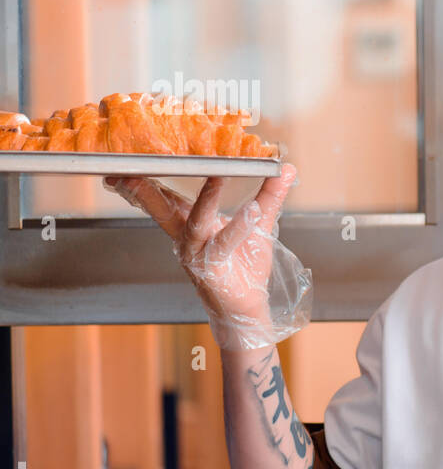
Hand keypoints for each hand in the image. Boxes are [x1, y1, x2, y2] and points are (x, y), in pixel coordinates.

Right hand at [104, 164, 300, 347]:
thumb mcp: (259, 225)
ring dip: (207, 198)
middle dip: (145, 188)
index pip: (165, 197)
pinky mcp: (210, 269)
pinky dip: (238, 227)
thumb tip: (287, 168)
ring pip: (195, 221)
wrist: (247, 306)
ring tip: (218, 175)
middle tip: (136, 168)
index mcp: (189, 225)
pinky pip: (222, 244)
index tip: (129, 162)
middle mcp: (186, 237)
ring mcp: (196, 253)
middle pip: (162, 208)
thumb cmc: (245, 266)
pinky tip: (251, 211)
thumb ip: (270, 196)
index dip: (145, 180)